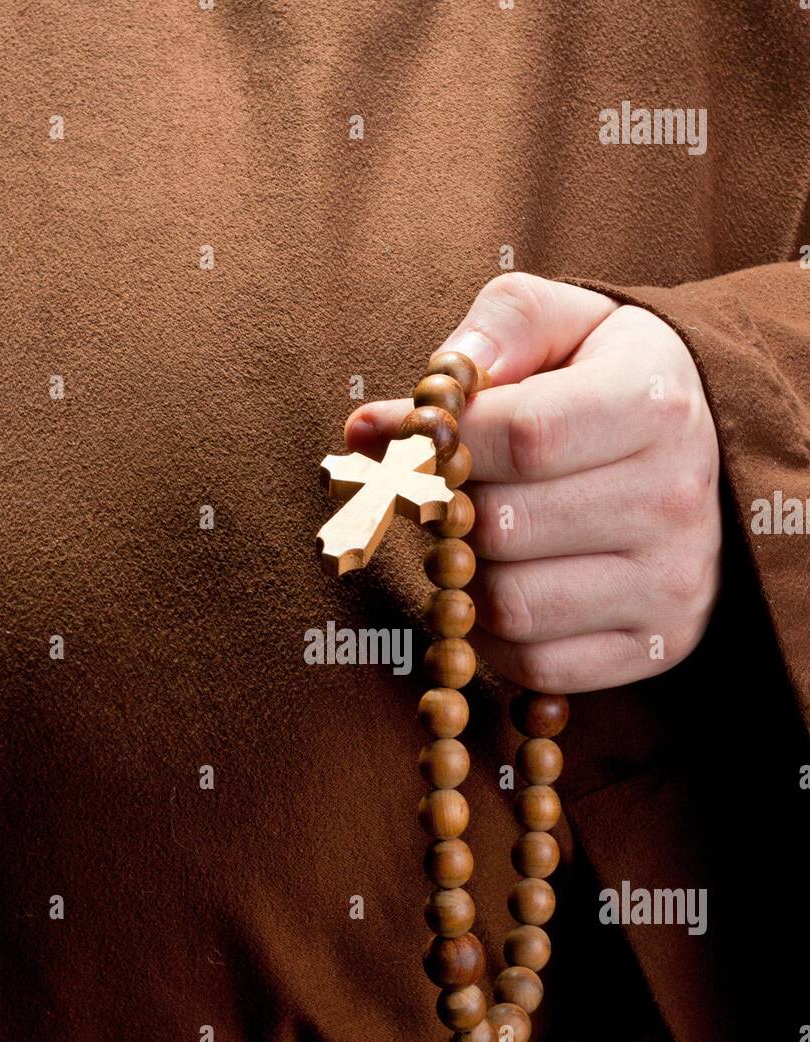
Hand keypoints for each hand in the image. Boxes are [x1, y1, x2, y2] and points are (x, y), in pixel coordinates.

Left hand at [345, 273, 722, 693]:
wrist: (707, 454)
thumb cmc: (609, 381)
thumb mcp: (567, 321)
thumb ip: (496, 330)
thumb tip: (410, 410)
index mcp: (654, 403)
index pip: (521, 436)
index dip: (438, 444)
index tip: (389, 437)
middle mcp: (675, 498)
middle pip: (503, 529)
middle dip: (448, 514)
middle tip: (439, 496)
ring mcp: (673, 581)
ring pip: (509, 605)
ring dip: (464, 581)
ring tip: (470, 543)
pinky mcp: (659, 644)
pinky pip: (535, 664)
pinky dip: (494, 637)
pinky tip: (500, 588)